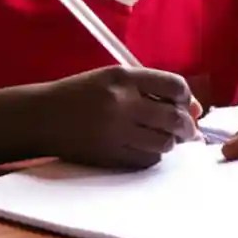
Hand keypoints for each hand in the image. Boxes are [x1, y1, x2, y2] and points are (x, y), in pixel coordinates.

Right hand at [42, 65, 201, 169]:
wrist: (42, 116)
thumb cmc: (80, 94)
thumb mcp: (111, 79)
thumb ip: (150, 87)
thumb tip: (194, 106)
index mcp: (123, 78)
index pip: (174, 85)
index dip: (186, 97)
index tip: (185, 104)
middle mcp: (121, 103)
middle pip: (174, 117)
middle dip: (187, 126)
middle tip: (188, 130)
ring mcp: (115, 131)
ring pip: (164, 142)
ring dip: (170, 142)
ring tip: (165, 138)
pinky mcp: (110, 155)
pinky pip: (147, 159)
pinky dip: (153, 154)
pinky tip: (146, 147)